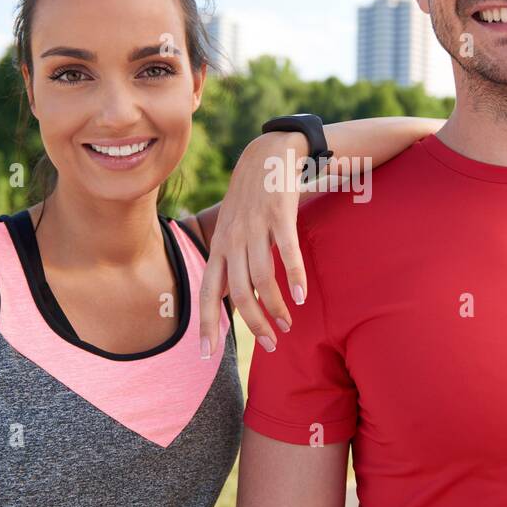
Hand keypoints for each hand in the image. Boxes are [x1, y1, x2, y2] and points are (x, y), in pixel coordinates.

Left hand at [199, 132, 308, 357]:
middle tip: (271, 344)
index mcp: (221, 246)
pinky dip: (294, 276)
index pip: (208, 292)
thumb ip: (229, 262)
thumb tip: (226, 296)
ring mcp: (255, 227)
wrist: (269, 153)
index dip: (206, 324)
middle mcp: (233, 239)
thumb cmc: (251, 197)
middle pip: (240, 294)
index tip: (207, 353)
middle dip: (254, 324)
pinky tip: (301, 296)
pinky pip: (286, 252)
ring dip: (276, 306)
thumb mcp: (232, 229)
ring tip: (288, 323)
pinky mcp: (278, 214)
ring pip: (262, 278)